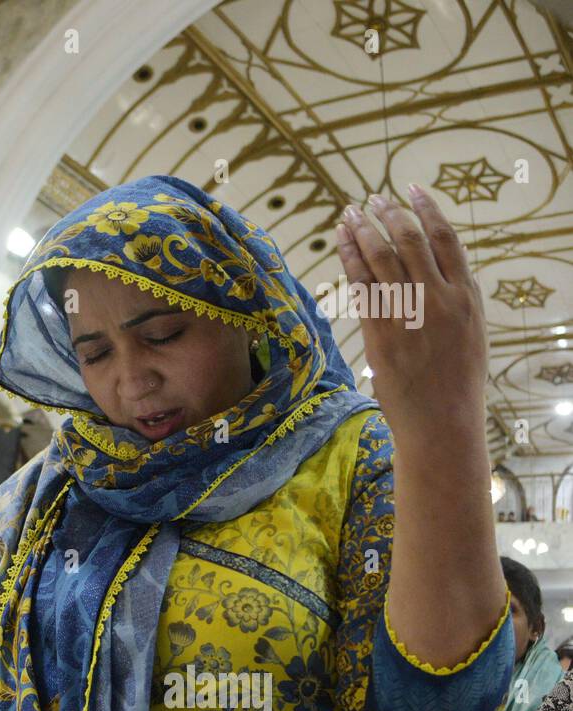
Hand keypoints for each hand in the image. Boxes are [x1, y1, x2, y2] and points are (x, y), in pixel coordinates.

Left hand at [335, 186, 486, 435]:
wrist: (442, 421)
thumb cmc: (457, 380)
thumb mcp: (471, 332)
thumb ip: (458, 298)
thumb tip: (444, 270)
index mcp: (466, 296)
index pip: (446, 239)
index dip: (426, 209)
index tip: (410, 189)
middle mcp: (438, 300)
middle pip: (409, 242)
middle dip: (387, 214)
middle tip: (370, 198)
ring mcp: (408, 316)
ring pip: (382, 260)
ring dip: (363, 231)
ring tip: (350, 213)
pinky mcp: (380, 334)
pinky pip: (362, 287)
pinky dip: (349, 260)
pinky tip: (340, 243)